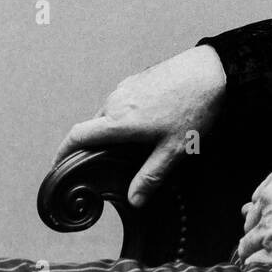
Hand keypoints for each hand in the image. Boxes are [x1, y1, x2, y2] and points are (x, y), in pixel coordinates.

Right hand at [53, 45, 227, 206]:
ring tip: (134, 145)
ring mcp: (127, 86)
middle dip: (95, 145)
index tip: (58, 166)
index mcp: (118, 120)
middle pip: (93, 127)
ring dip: (113, 129)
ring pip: (109, 113)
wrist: (213, 70)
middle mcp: (116, 101)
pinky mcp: (139, 78)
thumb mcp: (173, 150)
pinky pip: (123, 101)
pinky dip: (125, 115)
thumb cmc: (194, 108)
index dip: (62, 153)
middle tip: (105, 163)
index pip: (76, 137)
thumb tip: (133, 201)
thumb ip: (150, 176)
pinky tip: (149, 123)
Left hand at [236, 157, 271, 269]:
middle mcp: (271, 200)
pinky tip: (258, 268)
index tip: (269, 216)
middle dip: (258, 227)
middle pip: (252, 218)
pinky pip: (256, 261)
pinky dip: (256, 264)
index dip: (266, 208)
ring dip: (251, 248)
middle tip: (264, 236)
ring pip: (248, 242)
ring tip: (253, 256)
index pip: (261, 195)